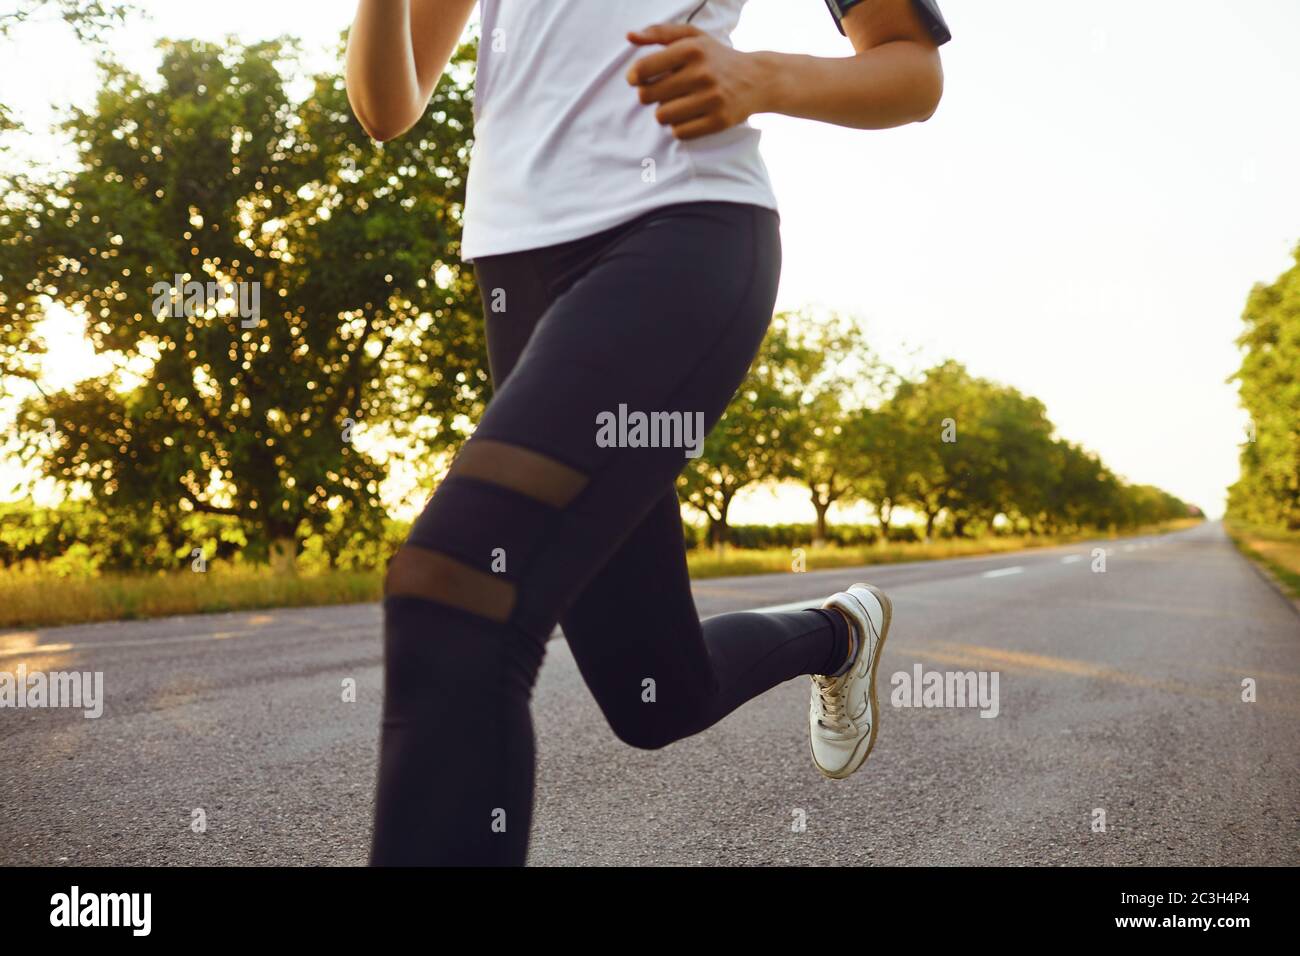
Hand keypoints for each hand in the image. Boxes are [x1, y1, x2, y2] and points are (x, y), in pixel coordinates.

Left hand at [625, 24, 767, 140]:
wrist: (757, 79)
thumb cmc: (716, 57)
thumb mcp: (692, 37)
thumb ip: (659, 33)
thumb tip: (629, 36)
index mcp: (691, 49)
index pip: (643, 69)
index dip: (634, 77)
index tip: (635, 80)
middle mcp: (702, 73)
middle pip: (648, 96)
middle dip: (648, 96)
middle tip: (660, 92)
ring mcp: (711, 99)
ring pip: (662, 117)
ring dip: (664, 113)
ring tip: (677, 104)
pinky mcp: (718, 121)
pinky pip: (680, 133)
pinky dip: (679, 127)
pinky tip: (690, 116)